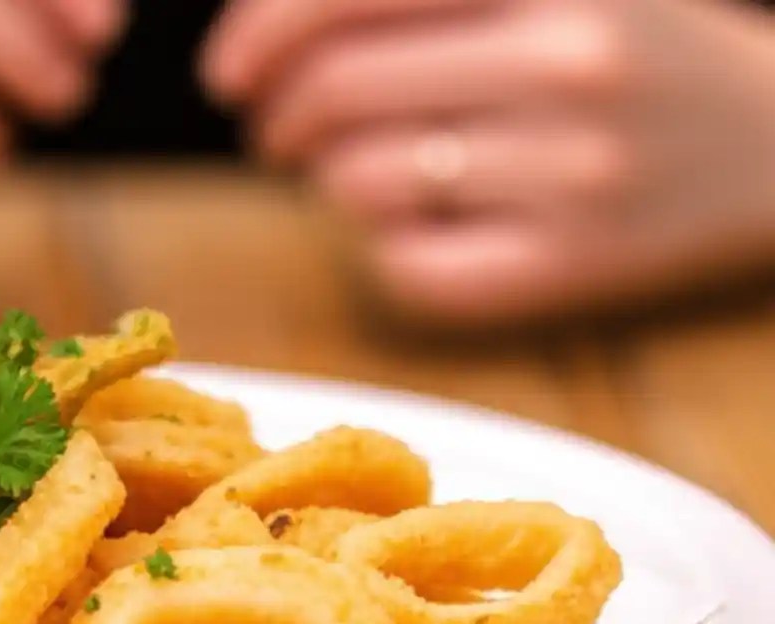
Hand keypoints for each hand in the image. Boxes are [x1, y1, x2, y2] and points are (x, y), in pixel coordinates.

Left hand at [203, 0, 774, 323]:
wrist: (769, 137)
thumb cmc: (627, 45)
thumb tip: (264, 34)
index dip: (260, 33)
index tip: (225, 75)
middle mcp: (569, 63)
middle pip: (335, 92)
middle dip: (277, 118)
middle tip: (275, 131)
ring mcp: (576, 172)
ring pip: (357, 184)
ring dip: (329, 180)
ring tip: (364, 166)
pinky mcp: (573, 265)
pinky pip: (408, 267)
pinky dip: (385, 245)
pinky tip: (418, 221)